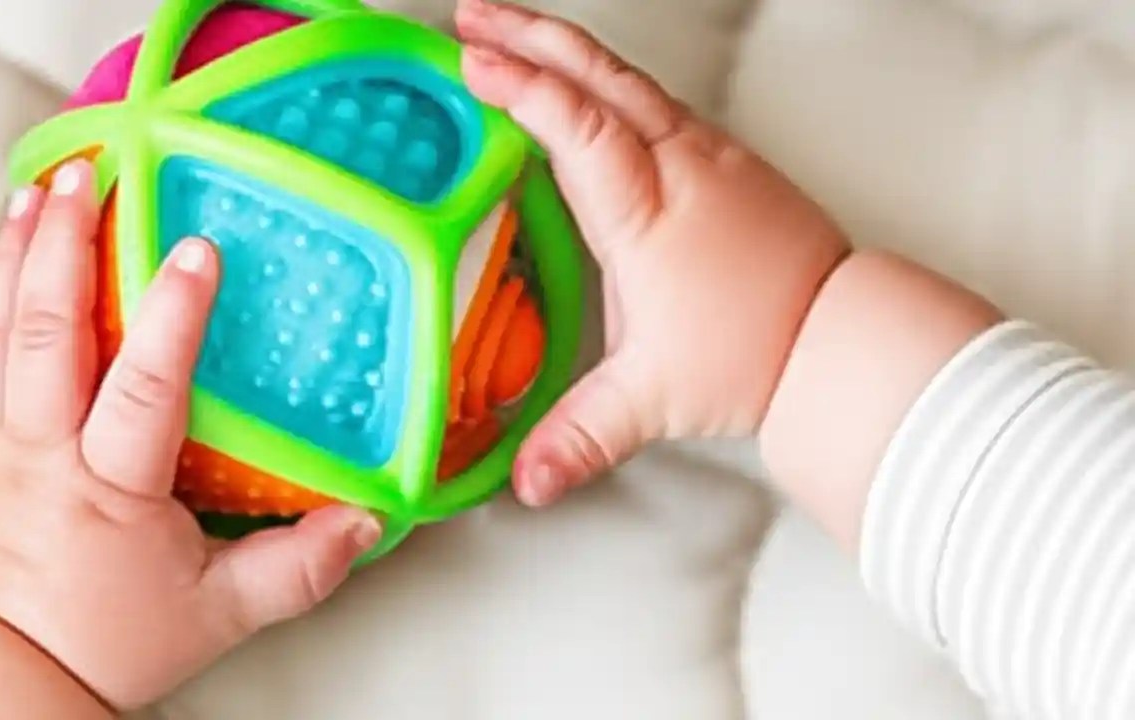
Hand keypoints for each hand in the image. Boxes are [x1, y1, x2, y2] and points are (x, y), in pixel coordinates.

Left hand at [0, 160, 380, 709]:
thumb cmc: (103, 641)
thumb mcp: (218, 612)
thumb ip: (297, 568)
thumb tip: (366, 522)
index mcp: (107, 490)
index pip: (143, 387)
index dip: (173, 314)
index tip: (198, 249)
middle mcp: (34, 457)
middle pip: (45, 334)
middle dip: (66, 245)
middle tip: (88, 178)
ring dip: (11, 256)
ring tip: (34, 194)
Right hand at [455, 0, 850, 505]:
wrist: (843, 336)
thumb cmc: (759, 352)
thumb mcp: (653, 397)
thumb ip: (580, 435)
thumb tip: (527, 483)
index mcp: (648, 212)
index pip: (578, 128)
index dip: (522, 89)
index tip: (471, 61)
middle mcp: (679, 166)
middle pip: (599, 75)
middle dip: (530, 36)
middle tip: (472, 15)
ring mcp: (707, 154)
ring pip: (627, 79)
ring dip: (566, 49)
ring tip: (515, 36)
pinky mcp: (725, 159)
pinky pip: (654, 99)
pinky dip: (605, 78)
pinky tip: (589, 88)